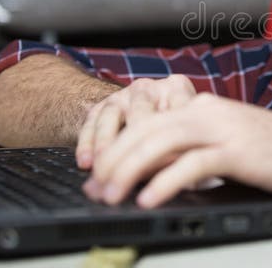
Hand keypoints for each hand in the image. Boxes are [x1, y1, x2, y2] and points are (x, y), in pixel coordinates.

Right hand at [75, 75, 197, 168]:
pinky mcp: (102, 104)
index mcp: (178, 90)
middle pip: (141, 116)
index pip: (175, 117)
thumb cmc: (175, 130)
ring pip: (112, 116)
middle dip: (133, 149)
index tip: (165, 173)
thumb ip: (183, 154)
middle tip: (130, 175)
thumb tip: (183, 182)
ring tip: (102, 172)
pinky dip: (87, 143)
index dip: (171, 149)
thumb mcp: (186, 135)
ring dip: (105, 145)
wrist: (140, 110)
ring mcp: (124, 94)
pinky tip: (86, 163)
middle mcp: (151, 88)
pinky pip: (92, 121)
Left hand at [82, 93, 271, 207]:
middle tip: (95, 190)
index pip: (148, 123)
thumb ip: (197, 150)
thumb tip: (159, 174)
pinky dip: (164, 183)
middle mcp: (209, 110)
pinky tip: (148, 200)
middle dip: (114, 161)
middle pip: (146, 130)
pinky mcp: (238, 150)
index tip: (100, 176)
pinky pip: (191, 164)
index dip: (118, 149)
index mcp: (205, 107)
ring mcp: (223, 128)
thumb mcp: (232, 144)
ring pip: (160, 143)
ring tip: (110, 197)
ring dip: (129, 172)